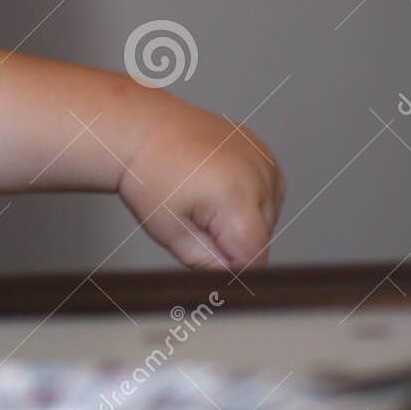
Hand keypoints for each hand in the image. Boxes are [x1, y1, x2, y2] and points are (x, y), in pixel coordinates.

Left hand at [116, 97, 284, 270]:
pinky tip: (217, 183)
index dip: (230, 263)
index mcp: (235, 197)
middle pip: (262, 237)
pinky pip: (268, 189)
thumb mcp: (171, 234)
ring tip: (202, 193)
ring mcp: (263, 159)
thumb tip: (236, 279)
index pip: (256, 258)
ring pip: (268, 214)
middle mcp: (257, 175)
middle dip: (232, 237)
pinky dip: (248, 195)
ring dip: (242, 216)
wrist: (141, 130)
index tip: (203, 246)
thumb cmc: (148, 177)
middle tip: (192, 212)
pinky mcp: (263, 150)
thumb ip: (208, 265)